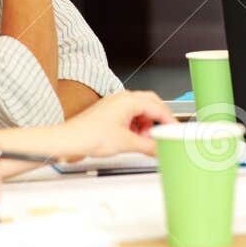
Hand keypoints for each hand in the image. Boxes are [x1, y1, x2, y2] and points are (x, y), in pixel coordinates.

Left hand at [61, 90, 176, 157]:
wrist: (68, 140)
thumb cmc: (89, 135)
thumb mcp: (126, 143)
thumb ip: (149, 146)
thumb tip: (161, 148)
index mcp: (129, 100)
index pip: (159, 107)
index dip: (170, 121)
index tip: (177, 132)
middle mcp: (123, 98)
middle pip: (152, 105)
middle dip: (159, 120)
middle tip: (164, 134)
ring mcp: (115, 104)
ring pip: (141, 110)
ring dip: (147, 124)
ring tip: (146, 139)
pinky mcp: (110, 113)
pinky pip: (130, 116)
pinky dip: (137, 126)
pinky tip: (135, 138)